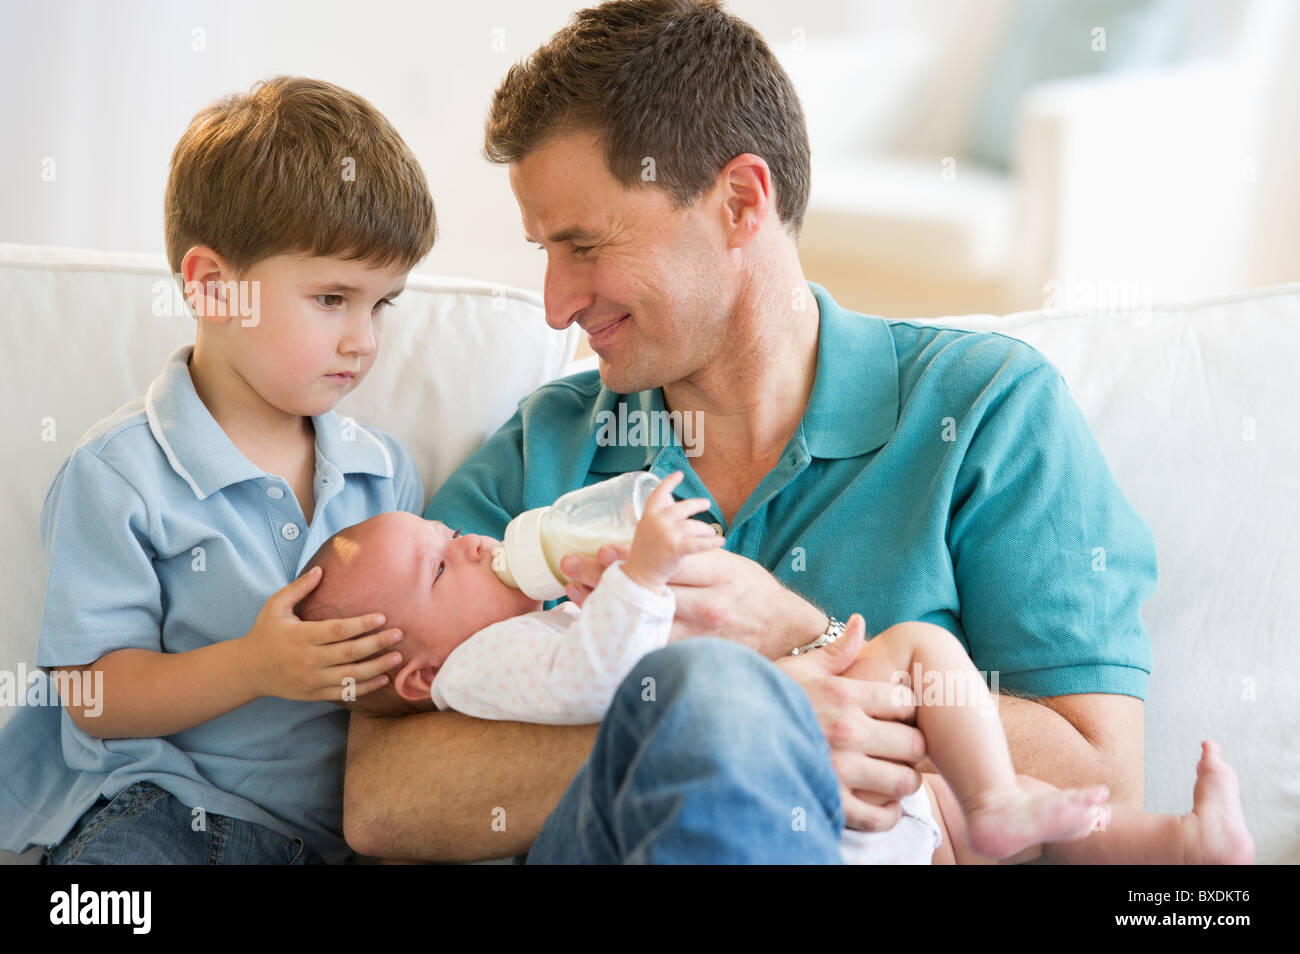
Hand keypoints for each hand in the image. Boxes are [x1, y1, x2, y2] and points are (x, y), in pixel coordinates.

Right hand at [237, 566, 405, 702]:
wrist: (248, 670)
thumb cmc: (265, 633)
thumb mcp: (275, 606)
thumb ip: (298, 588)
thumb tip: (321, 568)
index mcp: (301, 636)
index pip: (337, 630)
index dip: (361, 624)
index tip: (382, 617)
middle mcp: (308, 659)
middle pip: (349, 653)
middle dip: (377, 644)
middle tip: (399, 634)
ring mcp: (312, 679)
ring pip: (351, 675)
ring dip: (377, 667)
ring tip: (398, 657)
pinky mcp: (314, 693)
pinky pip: (344, 692)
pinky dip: (365, 687)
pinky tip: (383, 679)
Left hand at [561, 542, 823, 656]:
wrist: (785, 629)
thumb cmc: (753, 589)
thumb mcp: (728, 558)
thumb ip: (691, 547)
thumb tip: (647, 521)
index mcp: (720, 571)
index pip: (671, 559)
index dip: (635, 554)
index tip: (602, 547)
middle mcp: (710, 603)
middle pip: (651, 588)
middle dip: (608, 578)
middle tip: (571, 567)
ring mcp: (703, 633)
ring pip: (645, 619)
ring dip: (608, 608)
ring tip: (573, 596)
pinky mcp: (696, 654)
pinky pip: (653, 644)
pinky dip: (623, 634)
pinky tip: (596, 629)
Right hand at [621, 471, 724, 590]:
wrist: (639, 576)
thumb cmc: (645, 552)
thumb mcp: (646, 529)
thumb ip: (658, 514)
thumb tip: (671, 500)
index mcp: (648, 515)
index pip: (658, 494)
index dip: (669, 482)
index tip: (680, 474)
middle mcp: (657, 522)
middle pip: (682, 508)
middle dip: (697, 504)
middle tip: (707, 504)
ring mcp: (666, 535)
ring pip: (693, 526)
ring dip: (705, 529)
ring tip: (712, 533)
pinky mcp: (675, 549)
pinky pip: (698, 544)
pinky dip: (711, 542)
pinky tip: (721, 541)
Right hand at [775, 615, 927, 831]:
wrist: (727, 735)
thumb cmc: (766, 699)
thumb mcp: (799, 669)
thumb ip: (837, 650)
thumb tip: (862, 622)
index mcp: (844, 695)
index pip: (905, 701)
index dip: (906, 709)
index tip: (896, 716)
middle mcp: (847, 731)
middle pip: (913, 743)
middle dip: (912, 747)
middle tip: (901, 749)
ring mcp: (840, 769)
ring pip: (904, 781)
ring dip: (904, 780)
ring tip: (893, 776)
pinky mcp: (830, 802)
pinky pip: (879, 817)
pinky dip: (888, 814)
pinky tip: (880, 803)